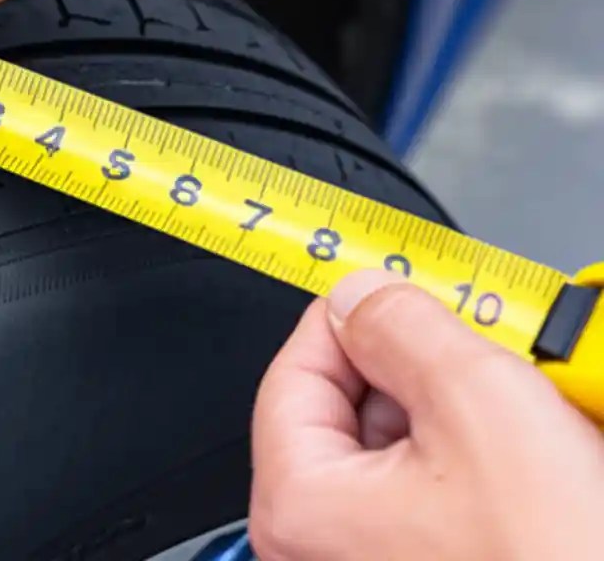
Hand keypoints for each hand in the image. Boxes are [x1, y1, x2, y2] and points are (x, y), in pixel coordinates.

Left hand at [248, 269, 603, 559]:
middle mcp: (319, 542)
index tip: (396, 287)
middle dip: (414, 361)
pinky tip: (529, 449)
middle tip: (473, 336)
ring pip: (398, 444)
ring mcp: (371, 558)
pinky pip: (433, 486)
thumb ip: (405, 328)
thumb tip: (366, 294)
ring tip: (520, 398)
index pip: (293, 369)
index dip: (349, 316)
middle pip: (345, 405)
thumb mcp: (481, 404)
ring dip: (456, 405)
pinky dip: (477, 452)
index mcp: (300, 502)